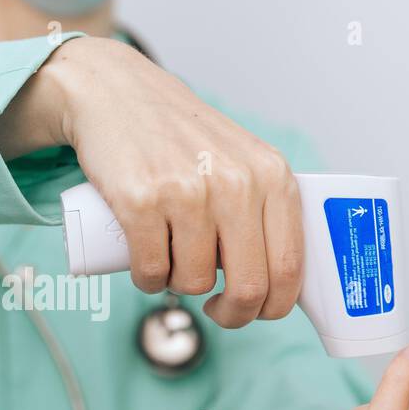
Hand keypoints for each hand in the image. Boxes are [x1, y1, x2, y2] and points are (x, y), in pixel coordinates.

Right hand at [0, 36, 301, 327]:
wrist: (119, 96)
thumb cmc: (182, 139)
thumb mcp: (242, 161)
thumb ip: (264, 208)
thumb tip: (276, 282)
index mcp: (271, 176)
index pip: (289, 267)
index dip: (272, 306)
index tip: (254, 310)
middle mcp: (235, 183)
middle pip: (247, 287)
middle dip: (231, 313)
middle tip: (215, 307)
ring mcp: (187, 192)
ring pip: (193, 281)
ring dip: (179, 284)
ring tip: (171, 256)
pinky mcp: (140, 201)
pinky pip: (151, 272)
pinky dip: (146, 280)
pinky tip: (145, 262)